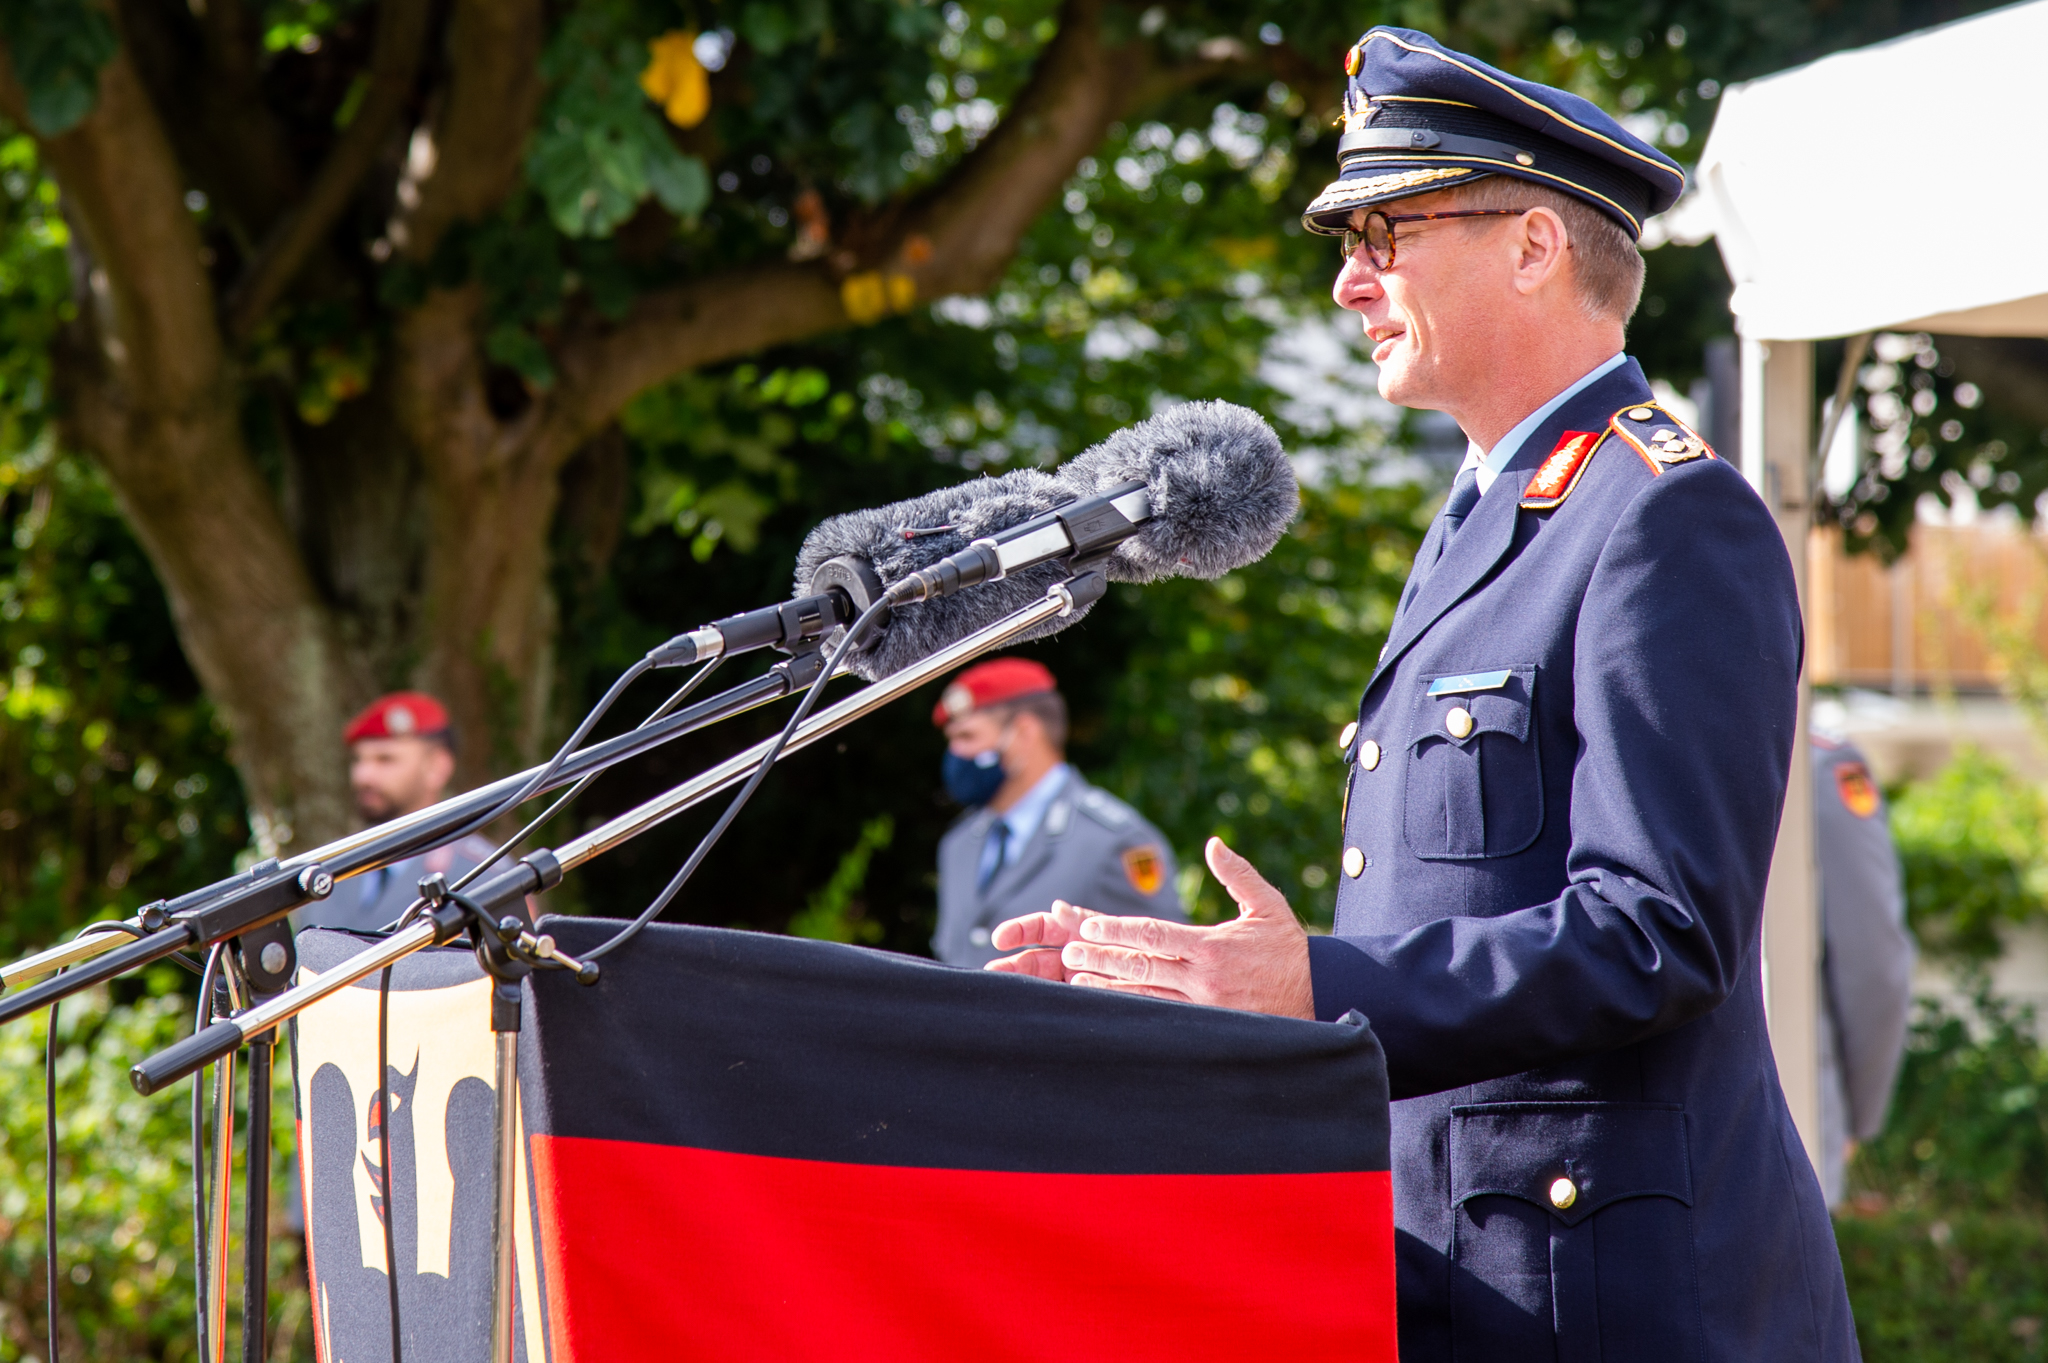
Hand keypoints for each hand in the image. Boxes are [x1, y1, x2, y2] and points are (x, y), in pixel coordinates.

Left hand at [985, 837, 1314, 1019]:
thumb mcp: (1267, 905)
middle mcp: (1203, 979)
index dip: (1117, 929)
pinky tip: (1108, 1007)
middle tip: (1068, 950)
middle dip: (1101, 957)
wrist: (1319, 995)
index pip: (1153, 935)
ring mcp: (1202, 1007)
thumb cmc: (1288, 948)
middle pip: (1140, 967)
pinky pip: (1160, 1018)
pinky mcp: (1207, 1026)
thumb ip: (1237, 874)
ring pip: (1144, 996)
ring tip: (1075, 978)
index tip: (1087, 923)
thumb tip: (1213, 844)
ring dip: (1107, 987)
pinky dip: (1131, 1011)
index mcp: (1211, 947)